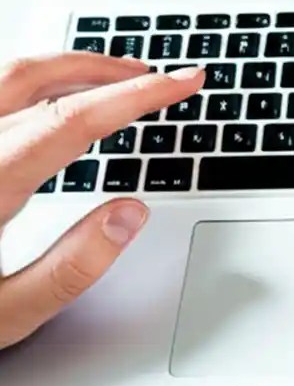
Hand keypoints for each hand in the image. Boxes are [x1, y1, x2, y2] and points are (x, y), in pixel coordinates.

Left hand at [0, 54, 202, 347]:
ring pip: (3, 73)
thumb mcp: (4, 317)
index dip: (139, 96)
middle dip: (106, 68)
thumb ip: (72, 268)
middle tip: (157, 77)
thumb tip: (130, 214)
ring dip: (64, 68)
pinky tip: (46, 99)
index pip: (74, 119)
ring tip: (109, 80)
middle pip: (35, 76)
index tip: (183, 82)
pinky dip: (27, 84)